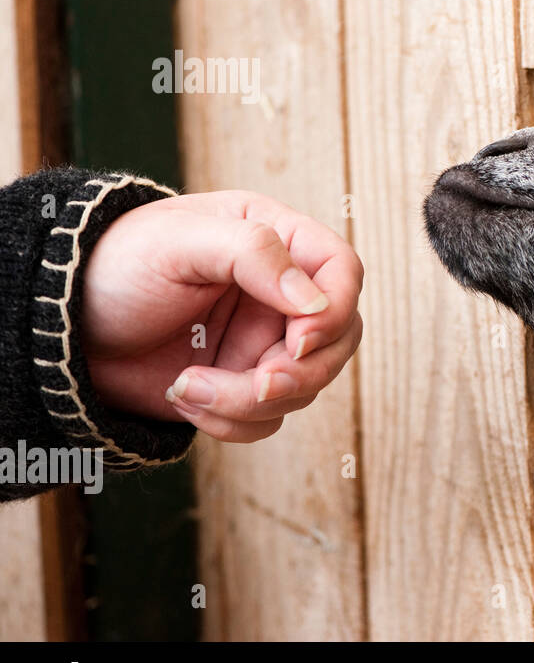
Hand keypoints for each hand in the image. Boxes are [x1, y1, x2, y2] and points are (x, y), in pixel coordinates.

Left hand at [81, 190, 363, 442]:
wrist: (62, 327)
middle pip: (337, 340)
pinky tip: (185, 396)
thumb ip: (255, 255)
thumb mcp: (181, 241)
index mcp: (278, 241)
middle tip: (256, 383)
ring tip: (187, 386)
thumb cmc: (117, 265)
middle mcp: (281, 294)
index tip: (298, 341)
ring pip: (304, 387)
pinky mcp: (241, 386)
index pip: (343, 272)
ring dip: (249, 401)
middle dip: (299, 372)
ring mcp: (263, 343)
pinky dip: (231, 421)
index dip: (334, 311)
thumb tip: (315, 301)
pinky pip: (268, 419)